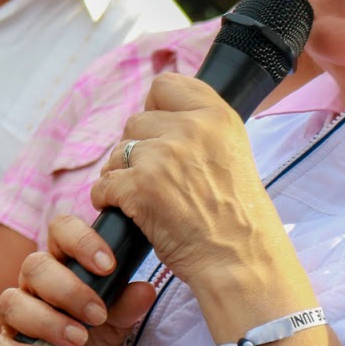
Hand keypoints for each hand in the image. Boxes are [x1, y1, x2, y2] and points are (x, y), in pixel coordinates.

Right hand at [0, 215, 157, 345]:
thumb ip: (127, 305)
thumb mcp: (116, 322)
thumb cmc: (91, 336)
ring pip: (13, 302)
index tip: (108, 266)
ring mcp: (15, 316)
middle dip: (69, 290)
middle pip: (35, 265)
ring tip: (78, 338)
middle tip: (98, 314)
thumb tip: (145, 290)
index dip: (81, 241)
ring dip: (48, 321)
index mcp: (61, 265)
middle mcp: (33, 284)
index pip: (60, 231)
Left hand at [92, 73, 274, 288]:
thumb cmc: (235, 217)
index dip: (155, 110)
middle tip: (155, 179)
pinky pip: (104, 184)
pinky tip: (126, 211)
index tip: (159, 135)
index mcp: (217, 115)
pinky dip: (107, 199)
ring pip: (117, 153)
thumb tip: (156, 114)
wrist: (240, 260)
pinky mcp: (141, 187)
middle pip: (135, 122)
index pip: (165, 85)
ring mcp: (164, 156)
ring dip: (121, 175)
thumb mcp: (231, 153)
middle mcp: (191, 128)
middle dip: (137, 150)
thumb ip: (199, 129)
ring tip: (144, 199)